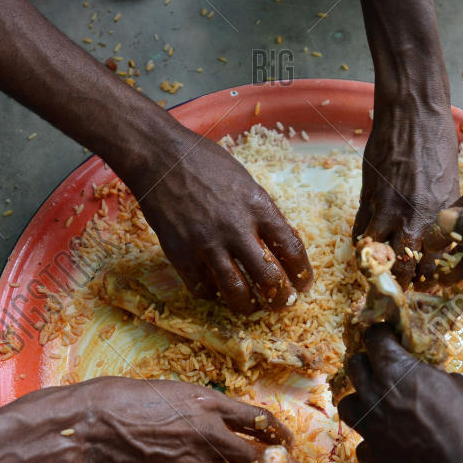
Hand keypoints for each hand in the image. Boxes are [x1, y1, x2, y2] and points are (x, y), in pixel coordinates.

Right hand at [59, 377, 291, 462]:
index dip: (279, 433)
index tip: (287, 440)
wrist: (90, 426)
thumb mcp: (175, 394)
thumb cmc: (126, 400)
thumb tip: (224, 424)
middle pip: (257, 456)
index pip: (261, 420)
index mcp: (210, 404)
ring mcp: (192, 462)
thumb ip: (204, 411)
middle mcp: (209, 433)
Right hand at [136, 133, 312, 311]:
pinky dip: (212, 294)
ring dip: (247, 305)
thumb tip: (278, 243)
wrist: (158, 156)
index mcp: (257, 206)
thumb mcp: (245, 181)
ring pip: (236, 292)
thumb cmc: (204, 162)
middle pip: (268, 278)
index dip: (302, 273)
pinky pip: (202, 288)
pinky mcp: (180, 254)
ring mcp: (206, 243)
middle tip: (282, 302)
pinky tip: (216, 290)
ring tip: (250, 306)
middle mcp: (235, 228)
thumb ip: (261, 213)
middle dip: (281, 298)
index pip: (291, 249)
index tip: (304, 283)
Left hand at [338, 325, 462, 462]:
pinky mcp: (372, 459)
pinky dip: (374, 442)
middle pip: (353, 366)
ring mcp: (369, 430)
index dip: (383, 336)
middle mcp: (375, 396)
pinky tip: (391, 445)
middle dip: (368, 363)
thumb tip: (430, 376)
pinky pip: (363, 444)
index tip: (390, 338)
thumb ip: (437, 377)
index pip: (375, 338)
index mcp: (398, 371)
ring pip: (347, 404)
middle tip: (384, 369)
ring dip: (361, 401)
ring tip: (381, 406)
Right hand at [357, 97, 459, 286]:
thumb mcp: (452, 182)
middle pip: (402, 268)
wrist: (412, 113)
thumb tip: (436, 238)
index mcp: (438, 218)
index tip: (425, 284)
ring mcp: (386, 210)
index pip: (431, 265)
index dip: (427, 279)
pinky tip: (368, 247)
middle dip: (401, 283)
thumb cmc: (438, 143)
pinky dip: (363, 244)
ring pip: (375, 255)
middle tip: (401, 288)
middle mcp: (412, 219)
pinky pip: (360, 232)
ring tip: (379, 271)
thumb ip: (442, 214)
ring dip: (376, 268)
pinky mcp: (366, 197)